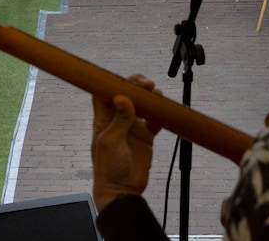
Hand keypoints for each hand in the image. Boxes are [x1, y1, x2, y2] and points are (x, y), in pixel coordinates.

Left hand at [91, 75, 163, 210]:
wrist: (122, 190)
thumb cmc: (108, 168)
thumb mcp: (111, 142)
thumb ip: (119, 120)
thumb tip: (122, 97)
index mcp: (104, 119)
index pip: (105, 93)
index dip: (115, 83)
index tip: (129, 79)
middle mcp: (118, 120)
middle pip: (126, 95)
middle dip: (137, 86)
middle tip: (148, 85)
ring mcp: (132, 128)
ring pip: (142, 105)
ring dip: (149, 98)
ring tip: (157, 95)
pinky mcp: (145, 136)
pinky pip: (154, 121)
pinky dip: (160, 114)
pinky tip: (164, 112)